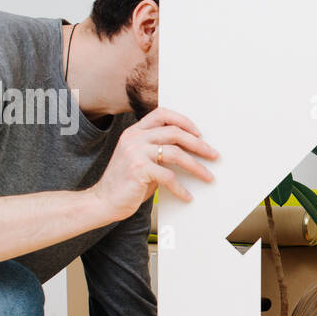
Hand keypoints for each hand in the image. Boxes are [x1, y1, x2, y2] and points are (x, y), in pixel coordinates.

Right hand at [90, 107, 218, 222]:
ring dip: (196, 166)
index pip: (162, 114)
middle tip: (213, 155)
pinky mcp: (138, 169)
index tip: (199, 133)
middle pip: (174, 132)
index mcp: (135, 131)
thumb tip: (189, 151)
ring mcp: (135, 152)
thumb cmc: (126, 182)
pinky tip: (187, 197)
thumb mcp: (141, 160)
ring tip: (208, 177)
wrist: (103, 201)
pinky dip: (181, 188)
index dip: (183, 121)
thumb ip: (158, 151)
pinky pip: (168, 176)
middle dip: (198, 144)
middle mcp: (134, 138)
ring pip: (176, 153)